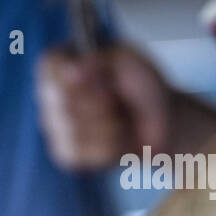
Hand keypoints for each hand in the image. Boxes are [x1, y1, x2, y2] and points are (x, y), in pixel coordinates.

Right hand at [36, 46, 172, 169]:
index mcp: (62, 62)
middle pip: (62, 102)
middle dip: (101, 106)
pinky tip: (117, 140)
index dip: (78, 79)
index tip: (104, 81)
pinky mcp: (66, 153)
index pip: (51, 67)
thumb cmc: (145, 88)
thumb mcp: (132, 63)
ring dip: (110, 128)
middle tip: (118, 102)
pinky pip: (82, 155)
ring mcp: (54, 125)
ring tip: (121, 122)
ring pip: (74, 132)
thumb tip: (75, 68)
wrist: (164, 125)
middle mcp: (51, 93)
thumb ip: (103, 60)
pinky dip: (110, 149)